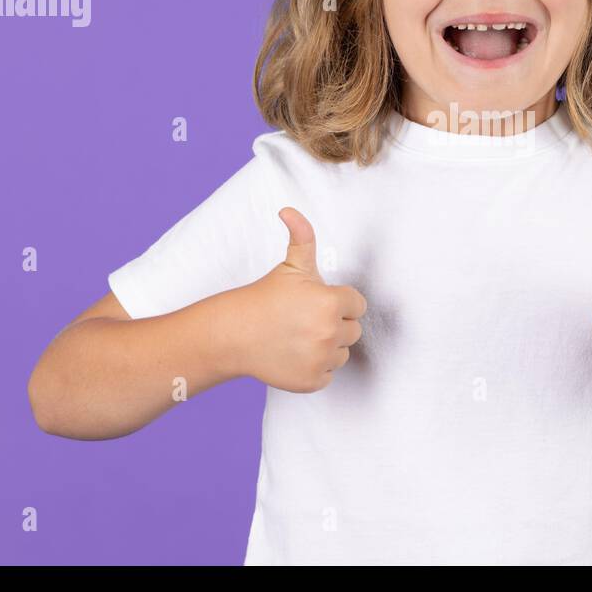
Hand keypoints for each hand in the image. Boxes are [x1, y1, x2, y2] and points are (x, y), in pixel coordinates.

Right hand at [220, 207, 366, 391]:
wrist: (234, 334)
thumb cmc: (265, 297)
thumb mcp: (290, 265)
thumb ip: (302, 236)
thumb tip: (289, 210)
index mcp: (332, 303)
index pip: (357, 305)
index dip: (338, 301)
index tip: (316, 302)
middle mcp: (330, 332)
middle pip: (353, 330)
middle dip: (334, 323)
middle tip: (305, 319)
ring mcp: (321, 359)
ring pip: (342, 353)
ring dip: (327, 347)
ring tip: (299, 336)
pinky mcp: (311, 381)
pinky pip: (328, 375)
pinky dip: (315, 368)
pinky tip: (295, 354)